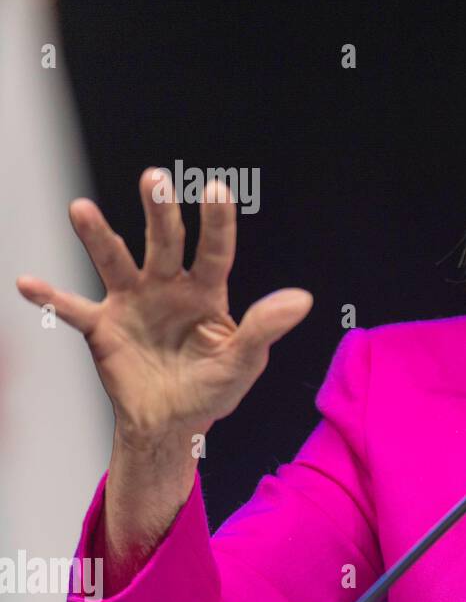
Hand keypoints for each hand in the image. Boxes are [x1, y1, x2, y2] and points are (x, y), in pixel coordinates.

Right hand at [15, 167, 312, 448]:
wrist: (172, 423)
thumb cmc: (213, 388)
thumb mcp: (244, 362)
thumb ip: (266, 328)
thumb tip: (303, 299)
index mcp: (207, 293)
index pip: (215, 251)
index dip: (217, 221)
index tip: (217, 188)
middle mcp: (168, 287)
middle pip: (164, 242)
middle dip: (159, 211)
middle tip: (154, 177)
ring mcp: (132, 303)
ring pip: (114, 261)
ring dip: (98, 236)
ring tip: (80, 208)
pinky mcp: (102, 328)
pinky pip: (73, 309)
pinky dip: (50, 297)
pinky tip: (27, 283)